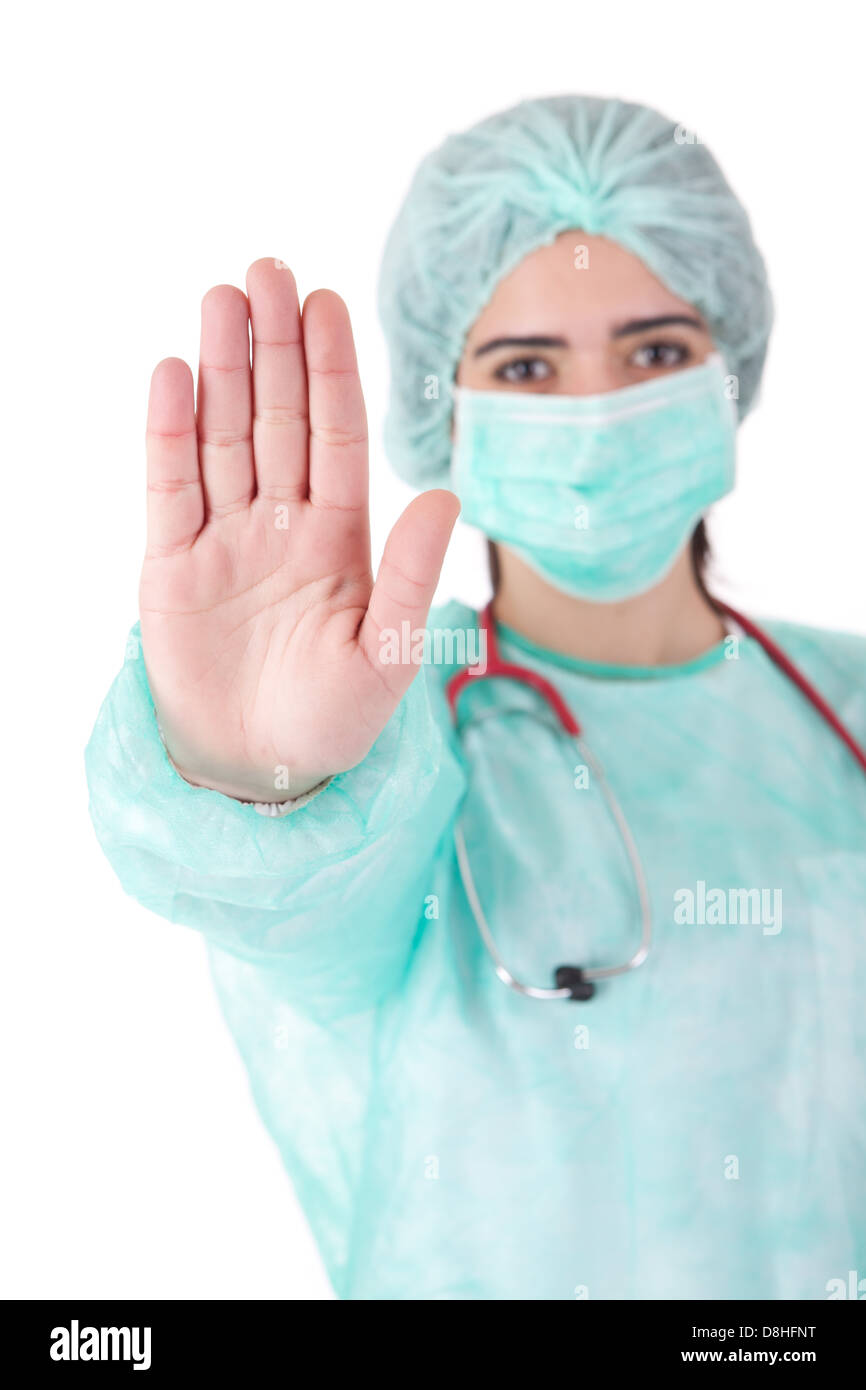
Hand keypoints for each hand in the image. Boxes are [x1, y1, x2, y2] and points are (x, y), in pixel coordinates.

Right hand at [139, 258, 458, 801]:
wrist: (258, 771)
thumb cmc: (332, 720)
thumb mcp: (387, 656)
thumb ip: (412, 578)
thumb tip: (445, 496)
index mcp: (341, 537)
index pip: (335, 435)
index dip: (331, 369)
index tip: (325, 302)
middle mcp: (282, 523)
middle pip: (277, 417)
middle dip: (274, 346)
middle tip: (267, 269)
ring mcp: (224, 539)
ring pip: (223, 436)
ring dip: (222, 369)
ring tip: (221, 300)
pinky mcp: (172, 566)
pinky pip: (169, 487)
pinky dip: (168, 434)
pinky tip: (173, 375)